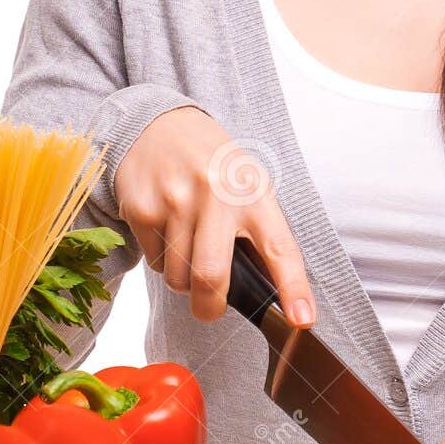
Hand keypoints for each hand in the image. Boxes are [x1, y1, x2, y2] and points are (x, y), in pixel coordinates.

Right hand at [113, 106, 315, 328]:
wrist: (162, 124)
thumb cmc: (215, 165)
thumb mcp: (249, 185)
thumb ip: (260, 231)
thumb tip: (272, 293)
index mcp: (254, 194)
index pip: (280, 248)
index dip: (293, 288)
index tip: (301, 319)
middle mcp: (216, 196)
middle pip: (211, 277)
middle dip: (210, 307)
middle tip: (210, 307)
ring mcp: (176, 201)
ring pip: (177, 277)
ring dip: (183, 278)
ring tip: (188, 244)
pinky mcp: (142, 207)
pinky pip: (153, 261)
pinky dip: (162, 258)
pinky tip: (166, 227)